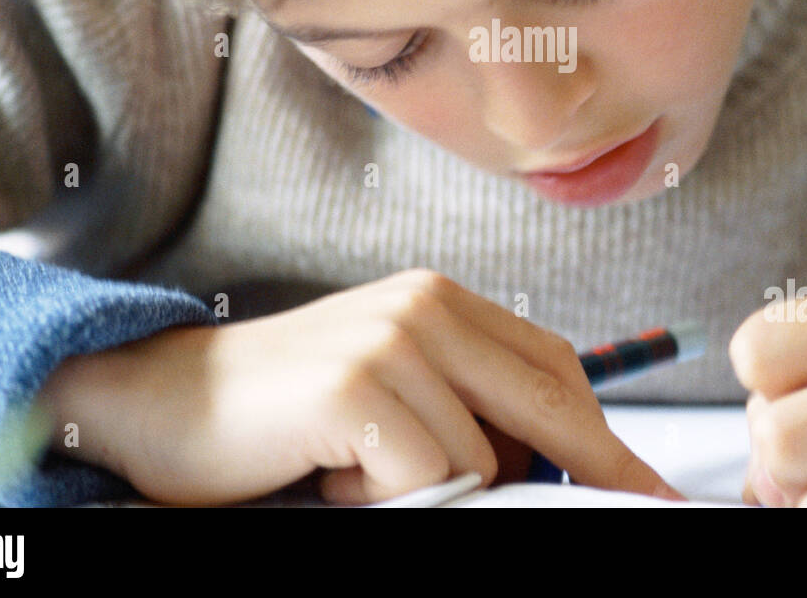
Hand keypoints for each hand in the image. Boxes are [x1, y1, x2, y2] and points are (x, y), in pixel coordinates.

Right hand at [43, 268, 682, 504]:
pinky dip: (382, 496)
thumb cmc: (285, 412)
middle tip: (634, 507)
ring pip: (481, 459)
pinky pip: (425, 477)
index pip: (553, 366)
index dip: (600, 433)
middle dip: (589, 469)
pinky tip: (328, 472)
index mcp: (440, 299)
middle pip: (548, 402)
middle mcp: (424, 305)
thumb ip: (468, 408)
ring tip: (353, 470)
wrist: (163, 401)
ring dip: (431, 490)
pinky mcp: (357, 387)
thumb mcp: (394, 391)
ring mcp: (392, 341)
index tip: (643, 485)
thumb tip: (554, 468)